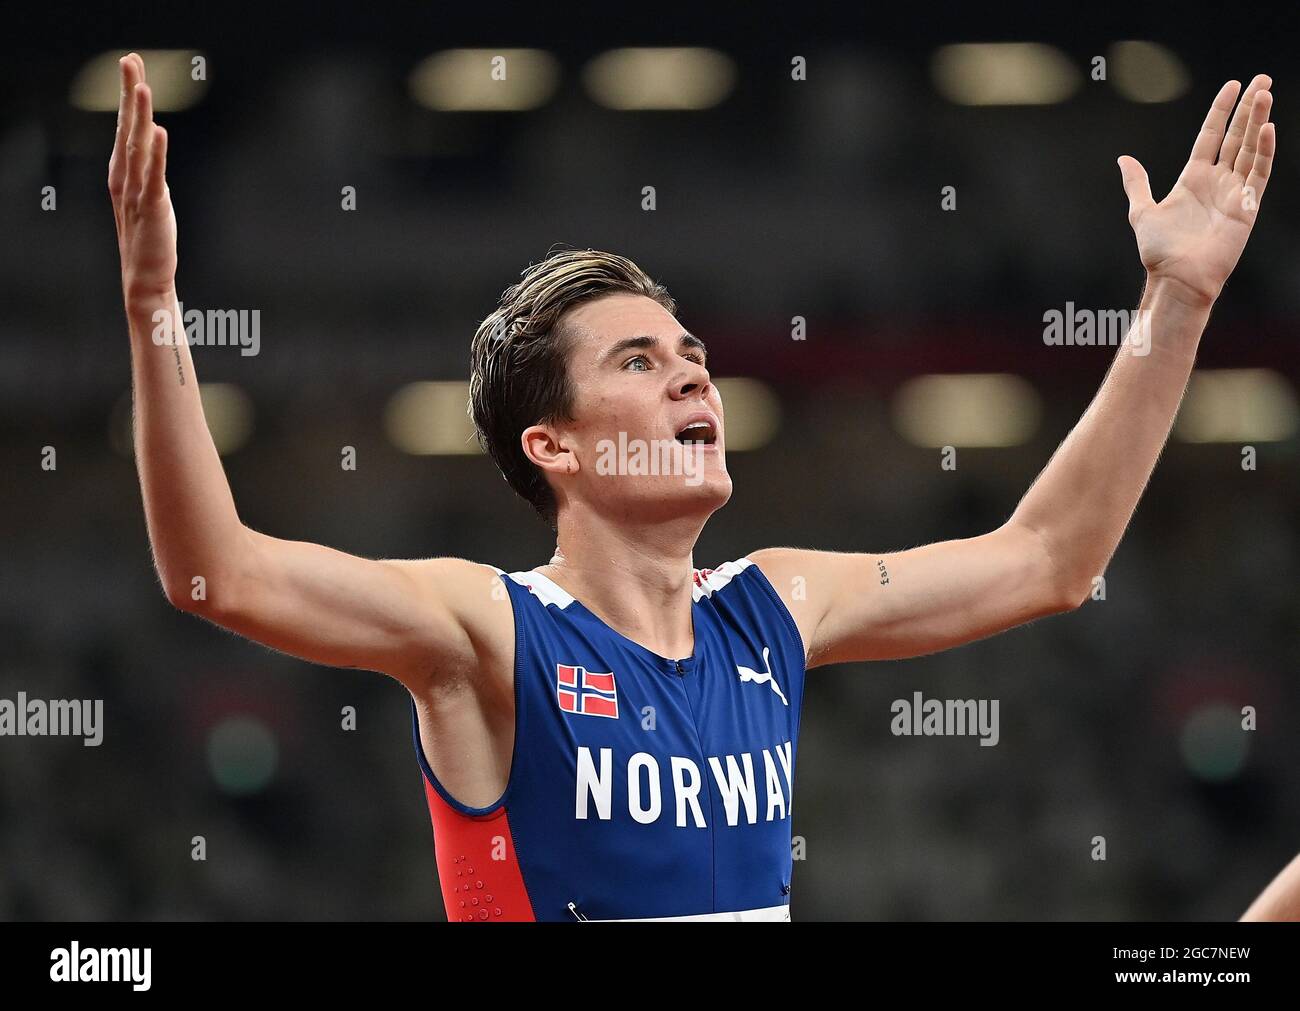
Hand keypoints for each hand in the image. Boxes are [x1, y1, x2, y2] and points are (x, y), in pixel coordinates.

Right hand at [108, 53, 176, 303]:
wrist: (145, 278)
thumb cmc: (150, 239)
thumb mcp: (150, 197)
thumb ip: (151, 171)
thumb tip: (156, 148)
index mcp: (124, 173)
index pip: (126, 126)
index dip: (129, 96)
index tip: (132, 64)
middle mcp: (126, 178)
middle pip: (127, 128)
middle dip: (129, 93)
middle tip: (130, 60)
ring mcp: (136, 192)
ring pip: (137, 148)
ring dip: (140, 116)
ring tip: (142, 87)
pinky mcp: (152, 209)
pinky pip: (154, 177)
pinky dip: (156, 155)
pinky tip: (158, 132)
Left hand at [1118, 74, 1274, 307]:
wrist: (1175, 278)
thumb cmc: (1159, 251)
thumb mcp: (1142, 211)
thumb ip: (1137, 184)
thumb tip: (1123, 159)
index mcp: (1193, 178)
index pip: (1211, 135)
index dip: (1221, 111)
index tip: (1232, 85)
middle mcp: (1217, 181)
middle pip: (1236, 136)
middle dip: (1248, 108)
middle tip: (1262, 79)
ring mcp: (1234, 192)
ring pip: (1250, 149)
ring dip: (1258, 122)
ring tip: (1265, 94)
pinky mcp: (1247, 207)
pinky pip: (1258, 175)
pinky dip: (1264, 152)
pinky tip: (1267, 129)